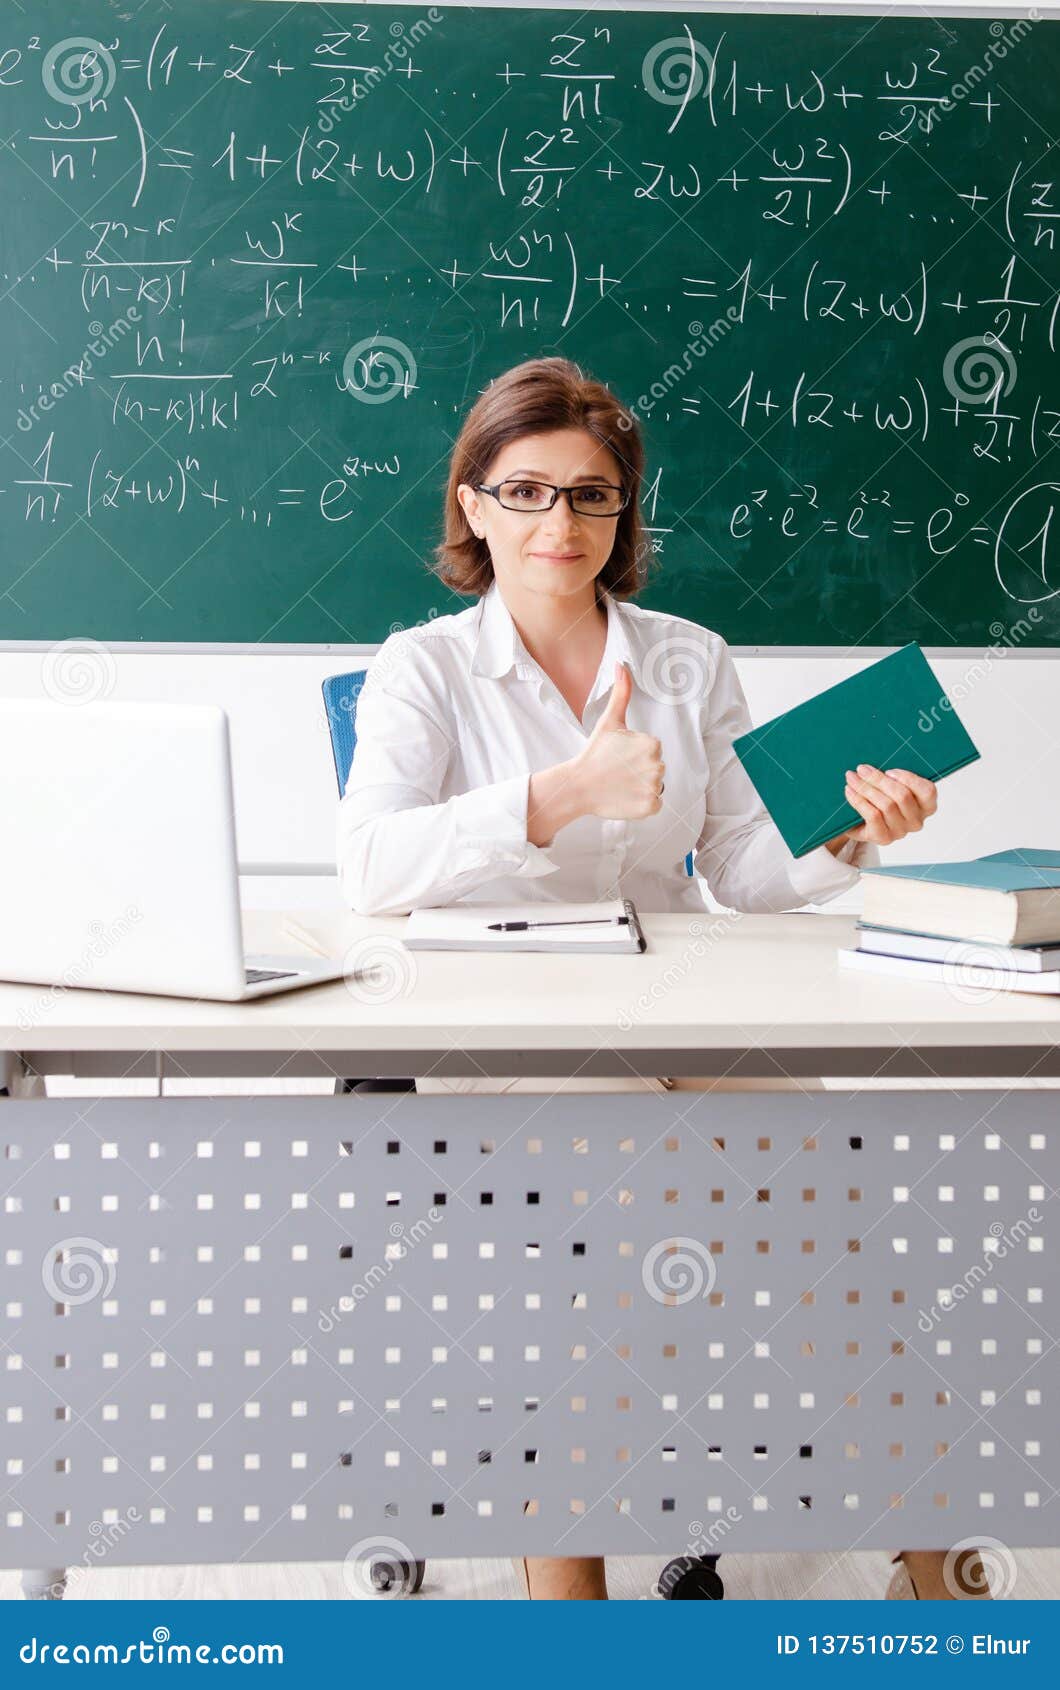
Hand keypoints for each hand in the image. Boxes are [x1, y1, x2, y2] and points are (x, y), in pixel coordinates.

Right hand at [573, 661, 664, 820]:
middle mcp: (657, 765)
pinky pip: (654, 804)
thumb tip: (622, 665)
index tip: (619, 757)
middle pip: (655, 768)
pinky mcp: (649, 807)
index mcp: (651, 744)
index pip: (652, 749)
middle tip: (617, 771)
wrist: (578, 786)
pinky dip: (641, 804)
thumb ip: (621, 693)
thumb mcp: (609, 721)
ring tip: (620, 784)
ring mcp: (653, 788)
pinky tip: (624, 797)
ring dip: (641, 787)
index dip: (635, 753)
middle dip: (639, 770)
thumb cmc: (594, 752)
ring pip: (655, 786)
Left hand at [826, 763, 938, 851]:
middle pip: (902, 796)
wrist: (860, 824)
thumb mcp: (891, 787)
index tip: (888, 770)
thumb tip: (877, 765)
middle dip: (879, 779)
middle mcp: (916, 821)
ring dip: (866, 788)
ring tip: (852, 777)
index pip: (927, 791)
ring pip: (887, 805)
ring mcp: (900, 832)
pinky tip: (849, 791)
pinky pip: (873, 815)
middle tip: (862, 769)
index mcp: (926, 806)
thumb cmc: (879, 800)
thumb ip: (893, 777)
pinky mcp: (883, 838)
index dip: (909, 778)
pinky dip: (859, 800)